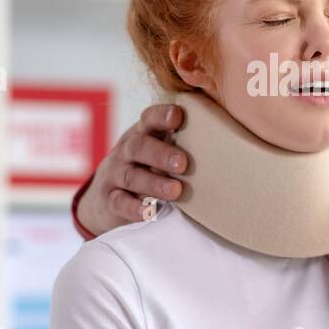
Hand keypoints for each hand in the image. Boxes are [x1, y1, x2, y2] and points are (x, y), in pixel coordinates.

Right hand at [77, 103, 187, 235]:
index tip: (178, 117)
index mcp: (142, 134)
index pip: (149, 119)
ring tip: (175, 190)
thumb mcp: (157, 148)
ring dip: (154, 183)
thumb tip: (223, 139)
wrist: (105, 194)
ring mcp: (115, 175)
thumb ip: (180, 142)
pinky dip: (134, 208)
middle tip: (183, 163)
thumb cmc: (146, 166)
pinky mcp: (109, 199)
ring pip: (131, 176)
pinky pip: (119, 202)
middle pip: (139, 147)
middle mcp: (126, 151)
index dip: (161, 116)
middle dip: (161, 154)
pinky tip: (149, 212)